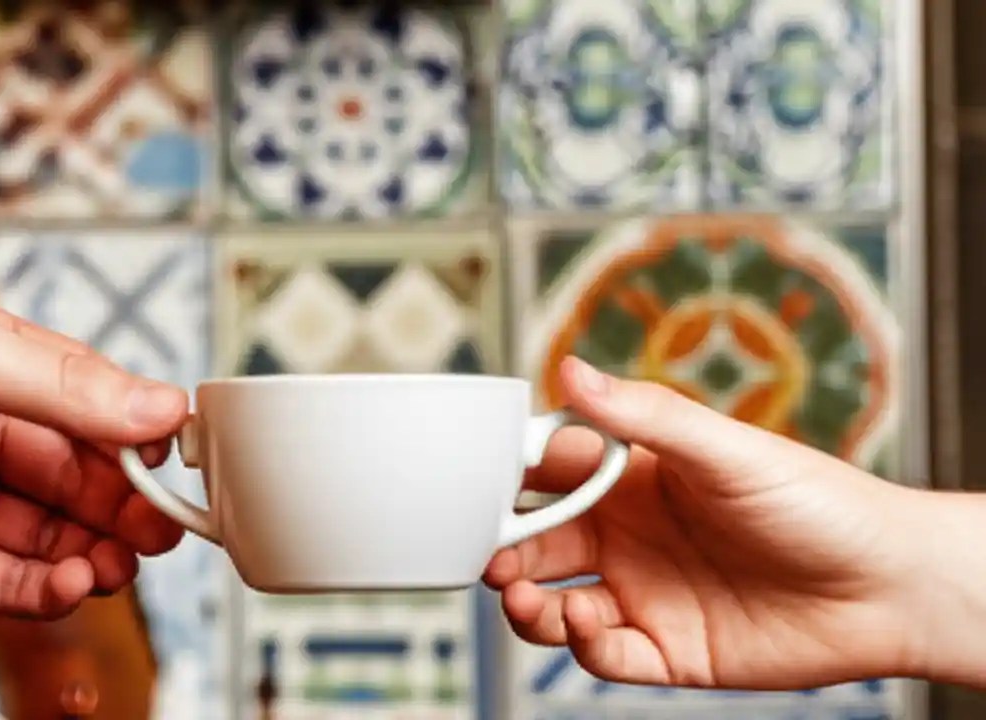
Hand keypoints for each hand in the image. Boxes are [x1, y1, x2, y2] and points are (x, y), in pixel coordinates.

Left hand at [0, 285, 186, 617]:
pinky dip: (51, 586)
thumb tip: (163, 407)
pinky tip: (78, 577)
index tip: (179, 461)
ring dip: (98, 549)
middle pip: (81, 481)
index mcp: (0, 375)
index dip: (137, 440)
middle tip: (169, 525)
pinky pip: (6, 580)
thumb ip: (75, 390)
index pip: (92, 415)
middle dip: (129, 505)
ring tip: (126, 558)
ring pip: (52, 535)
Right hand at [485, 357, 929, 689]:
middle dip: (501, 547)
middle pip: (538, 542)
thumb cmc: (818, 502)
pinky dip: (582, 645)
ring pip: (554, 602)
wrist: (889, 587)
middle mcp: (631, 534)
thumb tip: (572, 371)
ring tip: (524, 596)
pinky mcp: (668, 650)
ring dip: (526, 603)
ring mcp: (646, 593)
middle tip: (487, 553)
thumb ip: (644, 416)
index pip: (550, 469)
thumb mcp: (725, 450)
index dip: (507, 475)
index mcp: (635, 477)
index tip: (468, 480)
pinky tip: (589, 628)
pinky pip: (604, 653)